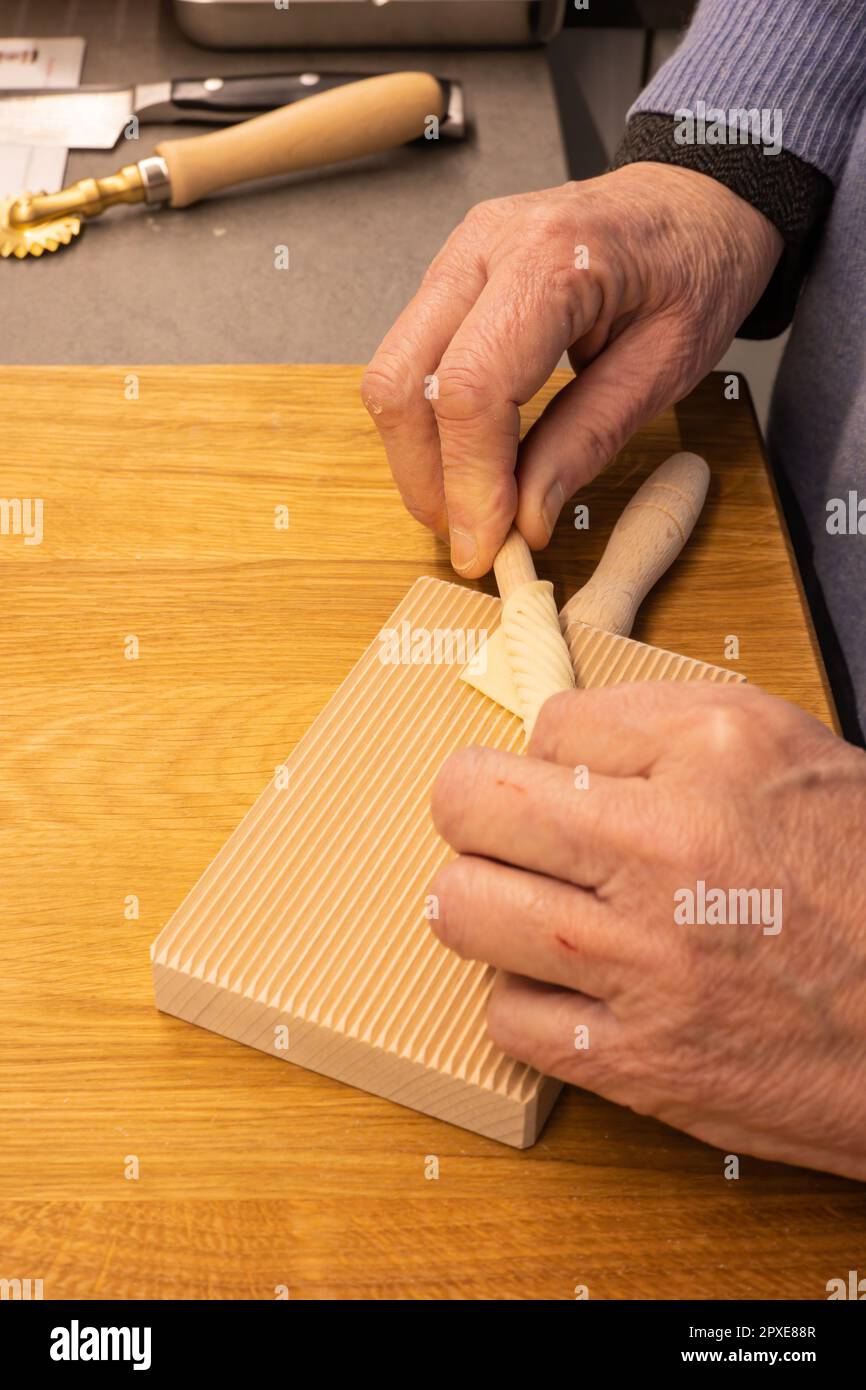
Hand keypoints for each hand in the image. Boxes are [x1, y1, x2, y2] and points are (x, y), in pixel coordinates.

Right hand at [362, 164, 781, 577]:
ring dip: (419, 457)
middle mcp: (486, 246)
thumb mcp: (666, 367)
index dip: (469, 481)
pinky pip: (412, 361)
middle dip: (426, 477)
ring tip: (469, 508)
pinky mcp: (451, 278)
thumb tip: (525, 517)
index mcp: (553, 258)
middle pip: (404, 381)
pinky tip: (468, 461)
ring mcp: (459, 256)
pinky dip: (429, 425)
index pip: (472, 387)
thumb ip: (587, 441)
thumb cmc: (695, 266)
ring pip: (393, 374)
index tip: (484, 546)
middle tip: (469, 538)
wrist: (694, 200)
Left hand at [429, 682, 865, 1179]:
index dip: (555, 757)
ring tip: (534, 911)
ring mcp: (648, 959)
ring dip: (487, 906)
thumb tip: (555, 741)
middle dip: (478, 812)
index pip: (546, 722)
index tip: (578, 786)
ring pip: (462, 907)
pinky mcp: (640, 1060)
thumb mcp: (793, 756)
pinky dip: (529, 1002)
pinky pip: (507, 1016)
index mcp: (718, 752)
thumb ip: (671, 733)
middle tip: (512, 835)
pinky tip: (575, 991)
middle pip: (469, 801)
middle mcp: (672, 846)